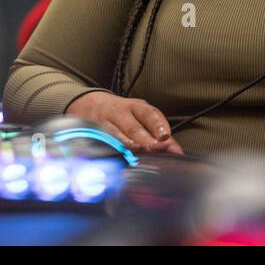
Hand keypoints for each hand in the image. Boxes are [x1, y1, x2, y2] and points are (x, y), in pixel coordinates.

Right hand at [66, 91, 183, 154]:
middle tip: (157, 147)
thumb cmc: (121, 113)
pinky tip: (119, 159)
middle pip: (134, 127)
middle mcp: (120, 114)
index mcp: (135, 107)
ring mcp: (105, 125)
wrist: (89, 105)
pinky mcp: (94, 136)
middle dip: (146, 139)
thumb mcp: (139, 114)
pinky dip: (113, 152)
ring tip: (140, 153)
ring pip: (118, 137)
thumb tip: (175, 149)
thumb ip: (157, 131)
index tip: (166, 136)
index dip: (158, 125)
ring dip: (130, 147)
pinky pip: (104, 145)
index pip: (149, 114)